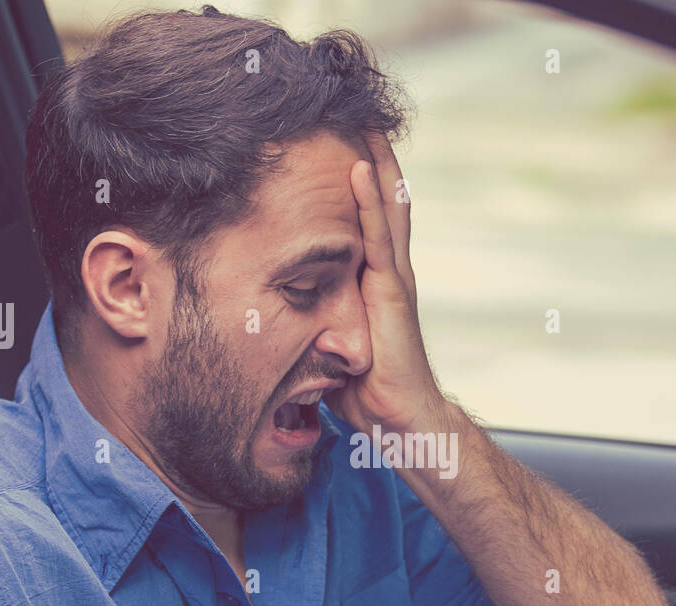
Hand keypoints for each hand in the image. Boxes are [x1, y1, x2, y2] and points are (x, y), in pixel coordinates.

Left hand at [327, 132, 451, 436]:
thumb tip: (273, 317)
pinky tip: (358, 169)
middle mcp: (388, 274)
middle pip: (383, 203)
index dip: (358, 186)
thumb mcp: (332, 347)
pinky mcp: (392, 293)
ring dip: (374, 163)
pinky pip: (379, 238)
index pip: (370, 223)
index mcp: (375, 283)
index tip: (340, 147)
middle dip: (372, 159)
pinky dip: (369, 200)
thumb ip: (313, 324)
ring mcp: (393, 280)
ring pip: (385, 208)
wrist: (403, 422)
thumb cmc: (368, 393)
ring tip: (361, 121)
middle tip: (356, 114)